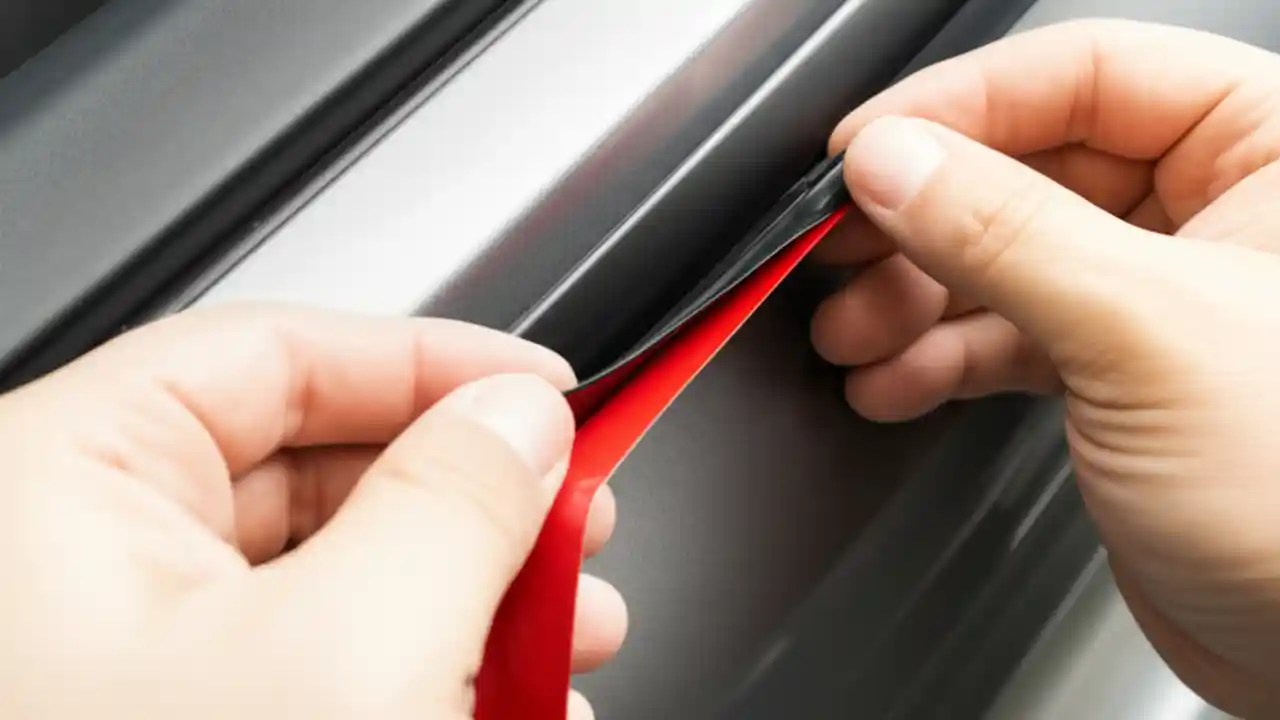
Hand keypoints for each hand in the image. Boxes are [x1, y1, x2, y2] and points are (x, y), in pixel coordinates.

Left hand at [0, 304, 623, 718]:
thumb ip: (451, 505)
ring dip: (472, 597)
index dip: (434, 362)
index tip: (546, 392)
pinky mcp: (176, 713)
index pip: (275, 352)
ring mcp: (123, 654)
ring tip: (562, 634)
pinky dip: (421, 668)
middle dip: (479, 501)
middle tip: (571, 518)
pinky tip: (501, 699)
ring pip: (335, 575)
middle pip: (321, 467)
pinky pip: (318, 660)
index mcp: (58, 487)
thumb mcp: (349, 652)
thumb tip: (517, 422)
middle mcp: (73, 562)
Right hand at [814, 20, 1279, 716]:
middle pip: (1026, 169)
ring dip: (913, 297)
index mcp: (1265, 150)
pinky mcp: (1119, 375)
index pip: (1084, 75)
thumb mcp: (1142, 332)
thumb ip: (1002, 233)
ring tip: (854, 333)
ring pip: (1003, 257)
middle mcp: (1215, 212)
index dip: (960, 105)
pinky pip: (1008, 335)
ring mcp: (1158, 296)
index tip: (866, 151)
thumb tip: (895, 162)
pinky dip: (941, 358)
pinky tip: (894, 381)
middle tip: (842, 250)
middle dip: (920, 220)